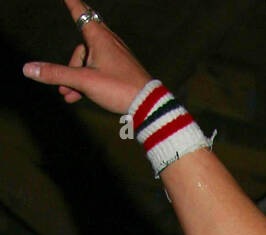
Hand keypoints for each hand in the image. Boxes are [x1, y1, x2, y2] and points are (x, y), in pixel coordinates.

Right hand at [22, 0, 152, 112]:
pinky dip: (87, 81)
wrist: (148, 105)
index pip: (79, 11)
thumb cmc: (118, 88)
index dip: (70, 1)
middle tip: (63, 86)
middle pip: (80, 46)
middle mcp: (108, 41)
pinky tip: (78, 96)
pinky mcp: (120, 69)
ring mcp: (115, 55)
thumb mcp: (83, 81)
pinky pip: (98, 70)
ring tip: (69, 95)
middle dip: (69, 66)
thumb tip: (29, 69)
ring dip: (76, 78)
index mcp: (99, 36)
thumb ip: (56, 74)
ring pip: (88, 61)